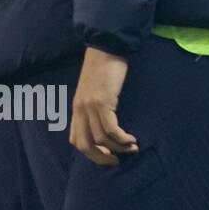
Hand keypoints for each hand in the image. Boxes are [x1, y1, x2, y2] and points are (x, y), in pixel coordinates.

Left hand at [70, 47, 137, 166]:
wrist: (107, 47)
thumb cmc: (105, 66)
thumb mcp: (96, 89)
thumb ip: (96, 104)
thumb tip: (107, 119)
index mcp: (77, 108)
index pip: (76, 139)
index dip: (91, 153)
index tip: (108, 155)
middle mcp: (80, 110)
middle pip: (85, 145)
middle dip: (101, 158)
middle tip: (117, 161)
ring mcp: (90, 106)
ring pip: (100, 139)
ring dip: (117, 148)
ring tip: (132, 148)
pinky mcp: (102, 102)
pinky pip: (111, 129)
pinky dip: (121, 138)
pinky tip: (131, 139)